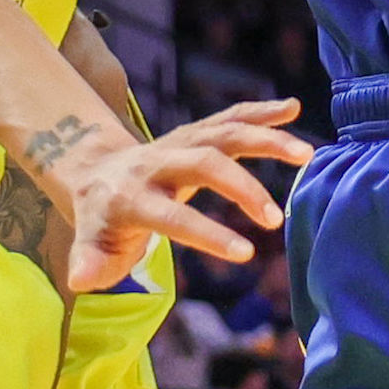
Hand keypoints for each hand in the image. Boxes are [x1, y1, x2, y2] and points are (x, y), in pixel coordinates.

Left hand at [46, 98, 310, 288]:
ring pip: (222, 133)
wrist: (96, 172)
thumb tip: (82, 280)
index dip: (206, 233)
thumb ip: (90, 262)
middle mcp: (156, 163)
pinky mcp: (195, 133)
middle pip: (203, 163)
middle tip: (276, 219)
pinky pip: (229, 118)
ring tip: (306, 153)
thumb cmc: (101, 221)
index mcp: (132, 196)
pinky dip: (260, 113)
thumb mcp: (90, 245)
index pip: (171, 216)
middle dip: (242, 187)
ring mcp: (177, 143)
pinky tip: (291, 109)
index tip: (245, 254)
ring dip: (265, 140)